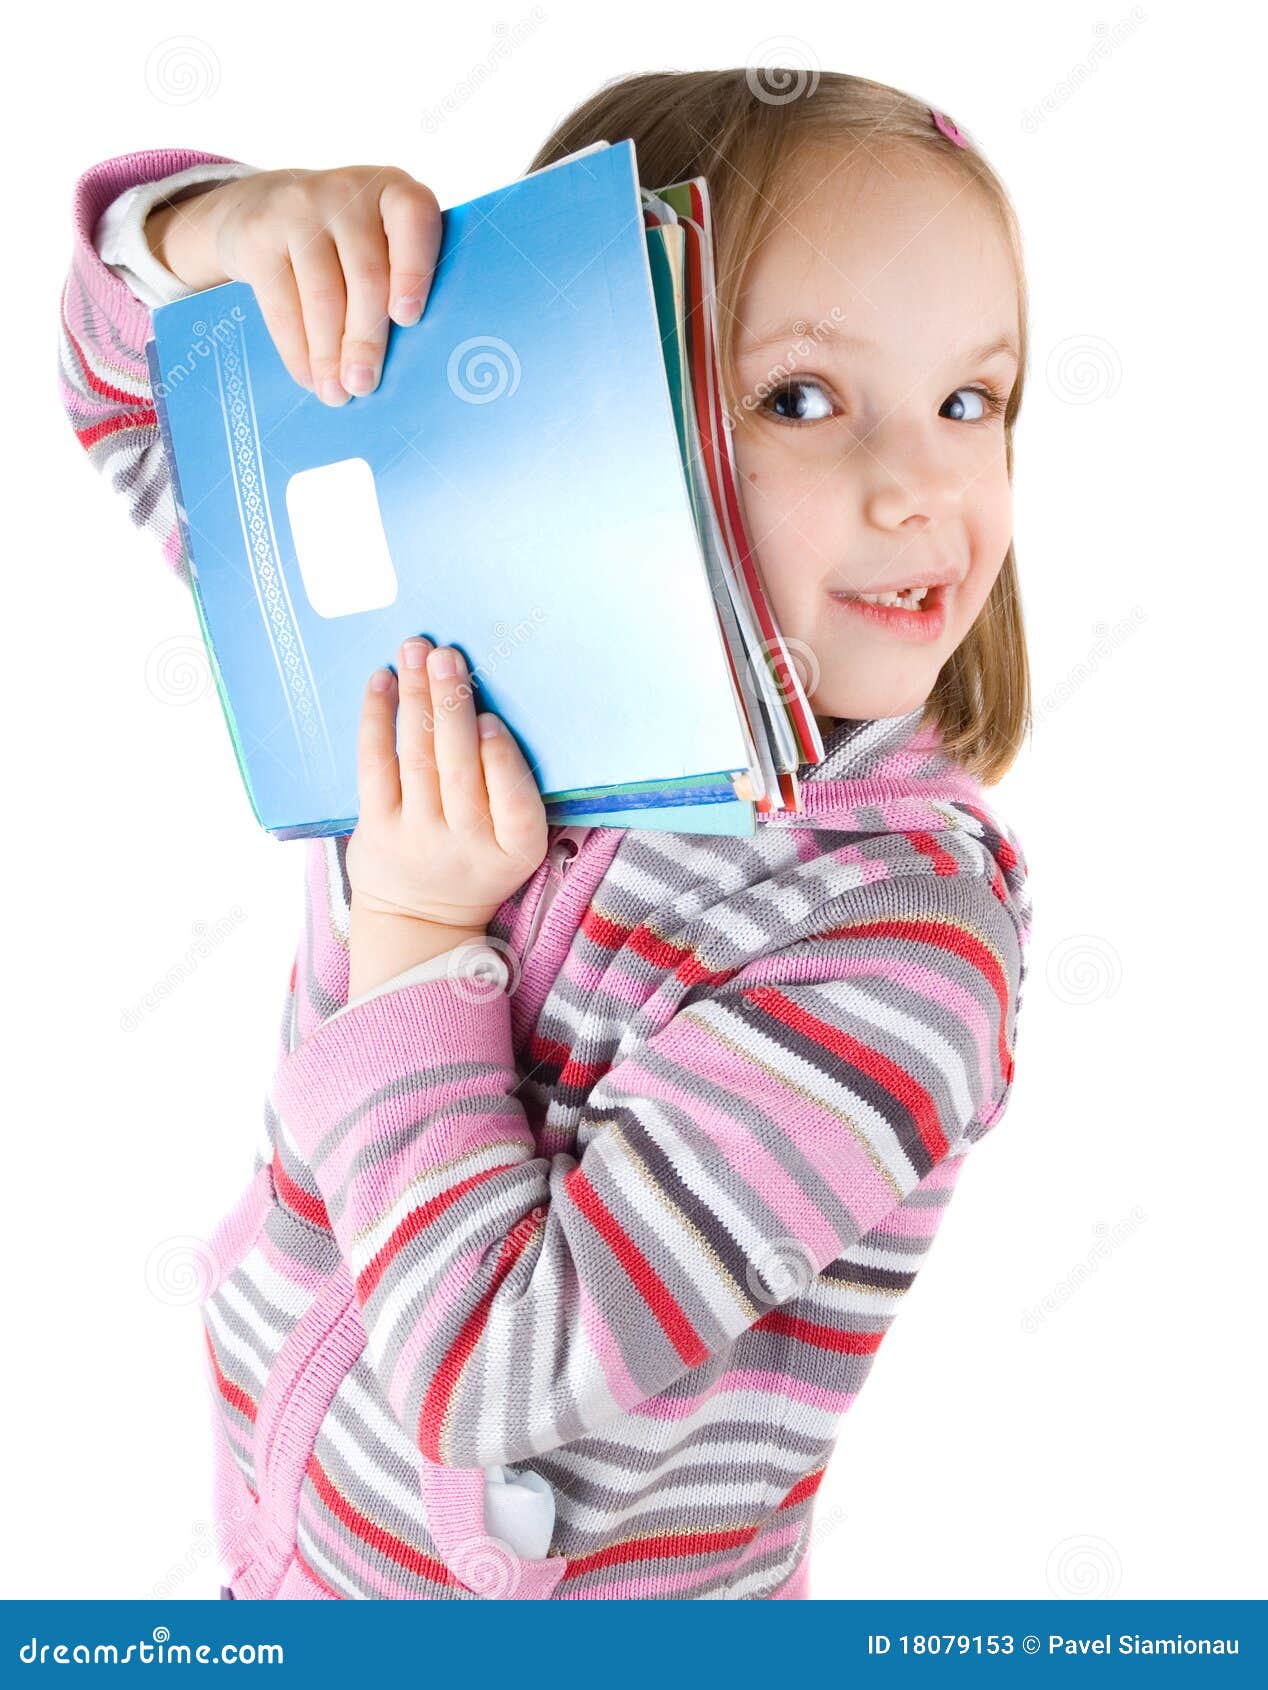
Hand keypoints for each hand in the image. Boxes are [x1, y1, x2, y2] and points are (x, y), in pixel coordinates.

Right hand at [146, 165, 441, 402]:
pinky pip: (282, 305)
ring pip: (322, 296)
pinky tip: (308, 376)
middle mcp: (348, 191)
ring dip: (329, 354)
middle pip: (365, 275)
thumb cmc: (345, 245)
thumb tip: (408, 366)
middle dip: (366, 339)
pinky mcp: (257, 235)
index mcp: (394, 190)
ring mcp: (299, 207)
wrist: (264, 208)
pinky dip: (296, 349)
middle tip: (365, 386)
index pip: (413, 219)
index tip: (407, 319)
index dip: (413, 270)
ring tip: (336, 393)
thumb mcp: (378, 242)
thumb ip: (397, 281)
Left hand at [346, 637, 549, 936]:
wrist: (420, 920)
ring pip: (417, 759)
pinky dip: (378, 720)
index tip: (488, 722)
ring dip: (417, 699)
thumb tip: (488, 709)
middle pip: (459, 769)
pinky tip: (383, 682)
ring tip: (417, 651)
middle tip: (447, 656)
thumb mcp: (514, 844)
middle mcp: (466, 846)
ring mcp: (417, 838)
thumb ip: (513, 789)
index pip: (515, 804)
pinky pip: (375, 766)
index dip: (500, 761)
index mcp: (516, 849)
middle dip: (451, 707)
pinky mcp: (377, 829)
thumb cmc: (475, 863)